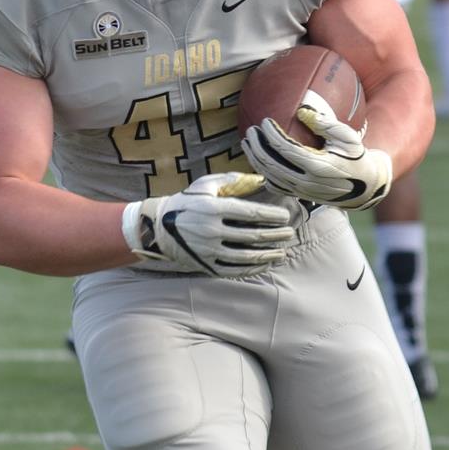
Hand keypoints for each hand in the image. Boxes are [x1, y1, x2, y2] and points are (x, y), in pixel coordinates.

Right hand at [122, 172, 301, 277]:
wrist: (158, 228)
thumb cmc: (186, 202)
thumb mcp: (204, 185)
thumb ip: (232, 180)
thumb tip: (260, 179)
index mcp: (212, 208)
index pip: (250, 213)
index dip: (271, 215)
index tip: (285, 216)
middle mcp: (211, 231)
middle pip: (252, 235)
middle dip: (275, 235)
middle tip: (290, 233)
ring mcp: (208, 251)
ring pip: (246, 256)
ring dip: (268, 254)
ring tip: (282, 252)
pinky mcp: (206, 265)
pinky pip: (234, 270)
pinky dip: (252, 268)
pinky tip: (264, 263)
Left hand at [242, 91, 393, 208]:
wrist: (364, 187)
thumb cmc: (356, 157)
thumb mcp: (347, 137)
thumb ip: (325, 124)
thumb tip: (301, 110)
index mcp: (317, 165)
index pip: (284, 148)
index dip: (271, 134)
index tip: (265, 121)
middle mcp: (306, 181)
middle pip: (271, 163)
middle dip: (257, 146)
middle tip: (251, 130)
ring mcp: (301, 191)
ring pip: (269, 176)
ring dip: (255, 159)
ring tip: (247, 143)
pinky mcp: (299, 196)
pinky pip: (275, 186)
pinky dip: (263, 173)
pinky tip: (258, 161)